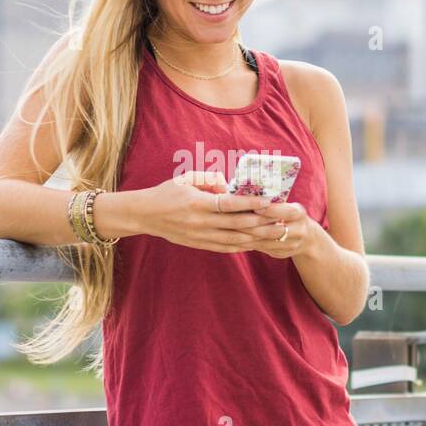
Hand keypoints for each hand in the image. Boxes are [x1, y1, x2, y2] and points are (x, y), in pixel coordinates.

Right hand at [141, 171, 277, 252]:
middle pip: (237, 224)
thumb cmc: (167, 192)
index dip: (250, 203)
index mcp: (198, 203)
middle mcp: (201, 222)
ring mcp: (200, 236)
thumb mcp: (186, 178)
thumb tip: (229, 185)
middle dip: (261, 222)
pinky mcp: (199, 245)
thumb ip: (210, 178)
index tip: (268, 201)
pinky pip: (225, 247)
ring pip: (234, 239)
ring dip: (256, 237)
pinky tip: (255, 243)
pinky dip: (242, 246)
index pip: (229, 204)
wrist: (145, 215)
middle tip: (280, 220)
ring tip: (274, 233)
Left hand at [239, 200, 311, 259]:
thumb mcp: (288, 205)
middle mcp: (298, 231)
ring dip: (248, 237)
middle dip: (253, 226)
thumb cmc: (290, 215)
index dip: (270, 210)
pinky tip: (237, 240)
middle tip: (235, 222)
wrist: (307, 238)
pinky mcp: (282, 253)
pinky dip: (249, 244)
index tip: (254, 207)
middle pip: (273, 230)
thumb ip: (272, 202)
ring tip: (232, 232)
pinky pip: (263, 249)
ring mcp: (291, 245)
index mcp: (299, 215)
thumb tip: (246, 193)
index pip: (286, 212)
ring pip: (265, 242)